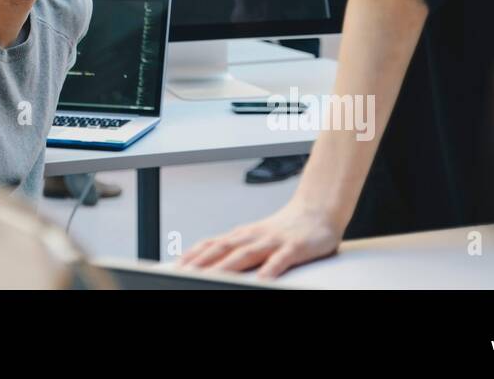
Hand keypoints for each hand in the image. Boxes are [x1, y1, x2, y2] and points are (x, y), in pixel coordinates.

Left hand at [177, 200, 343, 279]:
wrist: (318, 211)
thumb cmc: (285, 228)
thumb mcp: (256, 238)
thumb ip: (236, 251)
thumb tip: (212, 264)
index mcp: (241, 235)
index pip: (211, 245)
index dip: (192, 256)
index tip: (175, 267)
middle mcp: (252, 236)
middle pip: (222, 249)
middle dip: (201, 263)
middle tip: (183, 274)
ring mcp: (272, 241)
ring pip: (245, 254)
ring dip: (226, 267)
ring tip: (211, 279)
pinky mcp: (294, 247)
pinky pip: (279, 260)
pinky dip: (268, 271)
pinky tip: (260, 282)